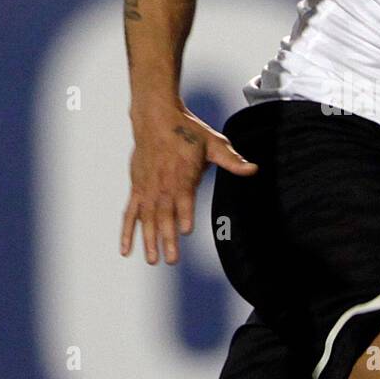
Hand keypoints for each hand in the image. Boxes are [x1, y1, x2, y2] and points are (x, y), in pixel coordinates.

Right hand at [120, 107, 257, 265]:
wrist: (156, 118)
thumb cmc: (187, 131)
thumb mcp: (213, 143)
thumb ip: (232, 160)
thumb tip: (253, 169)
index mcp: (183, 175)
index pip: (183, 198)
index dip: (184, 214)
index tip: (185, 230)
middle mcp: (163, 185)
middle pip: (164, 215)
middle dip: (167, 239)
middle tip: (171, 260)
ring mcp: (148, 188)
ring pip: (147, 219)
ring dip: (149, 240)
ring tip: (152, 260)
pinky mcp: (137, 189)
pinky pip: (130, 213)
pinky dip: (127, 231)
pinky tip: (126, 250)